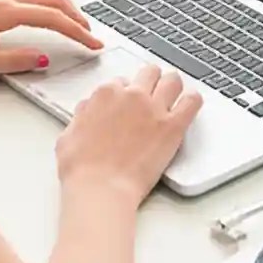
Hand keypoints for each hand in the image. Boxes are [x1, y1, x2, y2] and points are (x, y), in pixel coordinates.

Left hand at [0, 0, 102, 79]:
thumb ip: (17, 60)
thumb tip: (43, 58)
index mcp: (2, 11)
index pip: (51, 17)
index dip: (76, 31)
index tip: (92, 43)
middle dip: (77, 17)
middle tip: (91, 36)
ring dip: (65, 4)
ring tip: (77, 23)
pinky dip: (49, 0)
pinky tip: (54, 13)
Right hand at [56, 65, 202, 206]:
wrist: (101, 188)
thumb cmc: (82, 168)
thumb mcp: (69, 134)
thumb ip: (83, 115)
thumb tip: (89, 109)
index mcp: (106, 93)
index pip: (121, 82)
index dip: (125, 94)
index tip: (127, 105)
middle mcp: (132, 95)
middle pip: (149, 73)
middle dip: (150, 82)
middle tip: (151, 96)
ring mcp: (154, 108)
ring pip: (173, 80)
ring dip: (172, 86)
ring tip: (172, 98)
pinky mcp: (173, 126)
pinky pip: (193, 101)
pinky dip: (192, 100)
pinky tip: (188, 106)